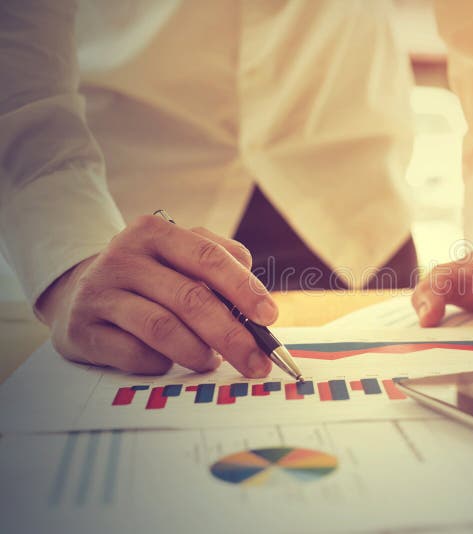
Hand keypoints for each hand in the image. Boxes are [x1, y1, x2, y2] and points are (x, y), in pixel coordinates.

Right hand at [37, 215, 277, 376]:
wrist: (80, 293)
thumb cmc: (150, 277)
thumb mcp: (181, 257)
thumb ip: (223, 268)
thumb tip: (258, 304)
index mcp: (154, 232)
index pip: (208, 257)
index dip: (243, 288)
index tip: (269, 317)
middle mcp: (123, 257)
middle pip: (190, 298)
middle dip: (232, 335)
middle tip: (257, 361)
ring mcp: (99, 293)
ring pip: (162, 328)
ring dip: (198, 352)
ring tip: (211, 360)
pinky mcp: (82, 330)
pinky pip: (136, 355)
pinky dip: (163, 363)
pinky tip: (170, 362)